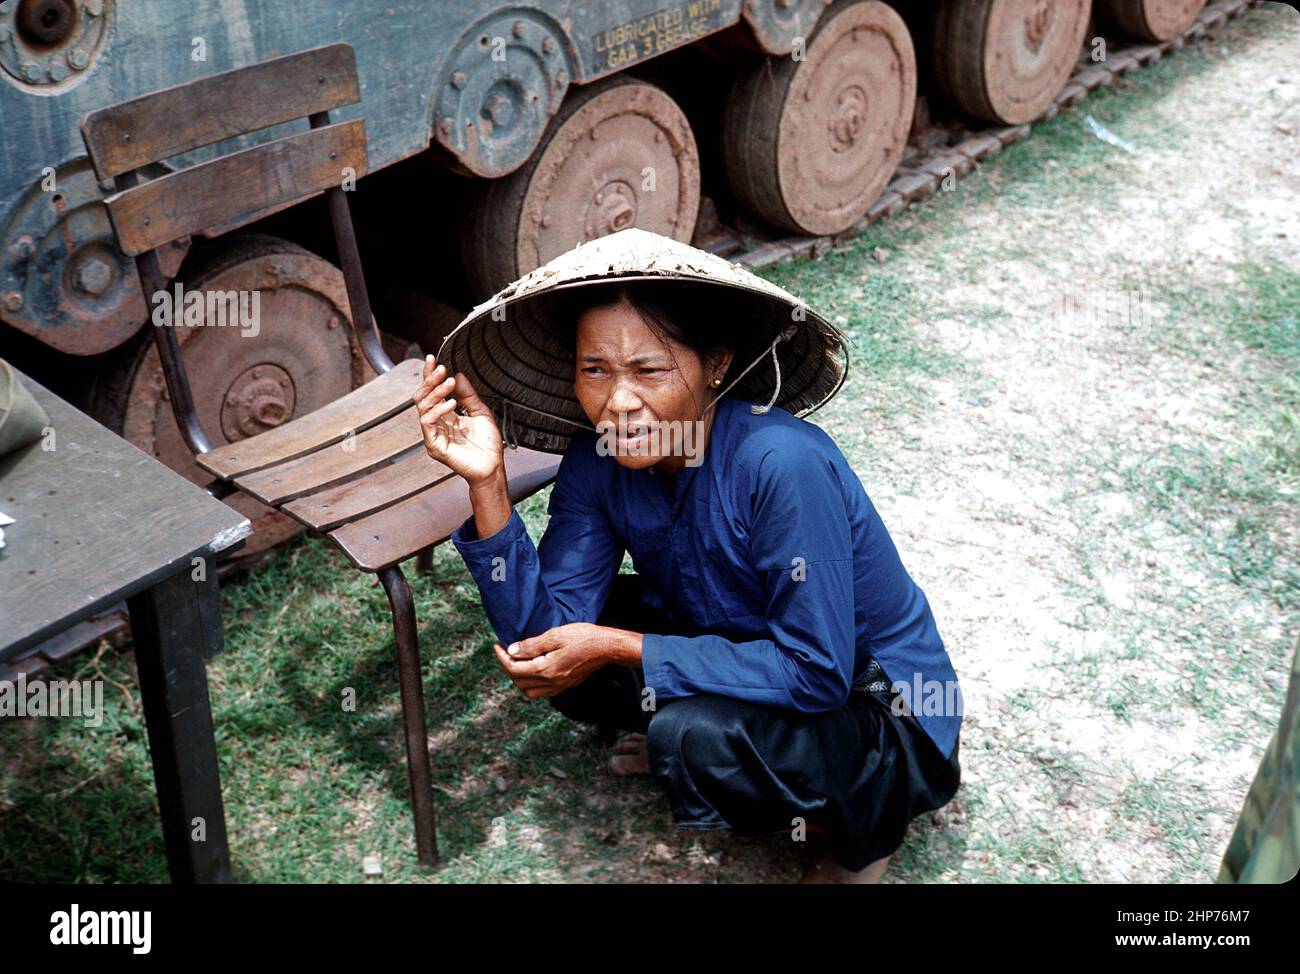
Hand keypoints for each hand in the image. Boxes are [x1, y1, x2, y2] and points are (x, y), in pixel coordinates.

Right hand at [412, 354, 502, 485]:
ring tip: (449, 382)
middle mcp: (436, 424)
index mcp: (444, 416)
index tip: (432, 359)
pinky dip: (438, 410)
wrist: (493, 467)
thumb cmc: (488, 444)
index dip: (429, 375)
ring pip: (423, 407)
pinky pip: (428, 423)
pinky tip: (451, 403)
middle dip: (430, 380)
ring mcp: (433, 435)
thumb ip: (468, 395)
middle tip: (441, 368)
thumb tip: (458, 375)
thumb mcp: (480, 412)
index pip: (431, 392)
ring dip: (436, 391)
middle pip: (422, 397)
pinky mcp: (434, 446)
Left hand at [492, 623, 618, 697]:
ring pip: (530, 691)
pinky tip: (536, 669)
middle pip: (519, 682)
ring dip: (520, 678)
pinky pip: (543, 691)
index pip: (514, 669)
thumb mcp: (555, 635)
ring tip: (519, 661)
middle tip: (507, 651)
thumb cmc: (583, 637)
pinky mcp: (567, 685)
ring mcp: (560, 686)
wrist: (608, 647)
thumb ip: (532, 645)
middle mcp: (551, 682)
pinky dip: (533, 683)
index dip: (502, 657)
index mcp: (545, 669)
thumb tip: (512, 650)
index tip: (497, 645)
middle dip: (509, 667)